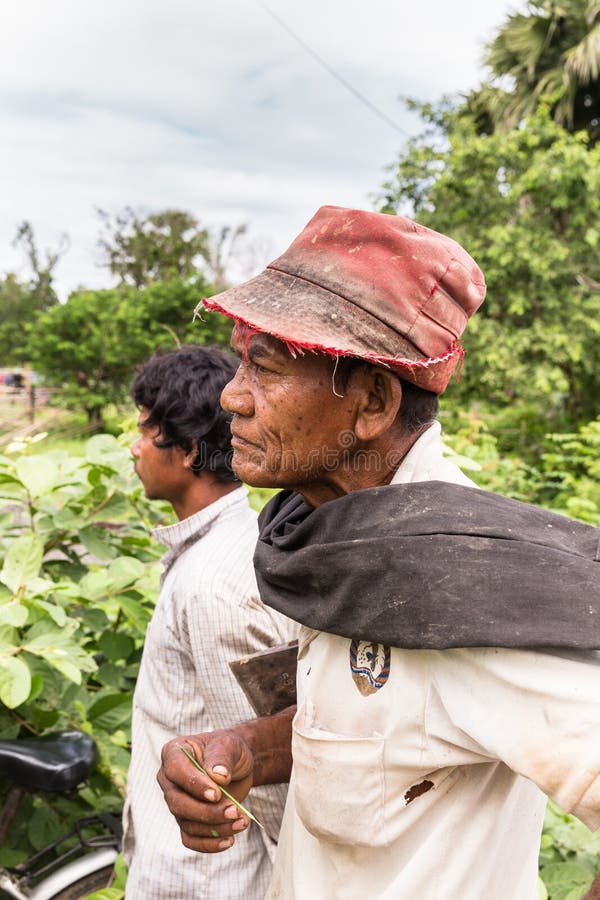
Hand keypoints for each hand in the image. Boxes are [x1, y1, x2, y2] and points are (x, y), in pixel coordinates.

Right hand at [158, 728, 254, 852]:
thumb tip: (218, 776)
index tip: (217, 794)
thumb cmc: (230, 750)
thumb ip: (222, 758)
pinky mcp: (186, 820)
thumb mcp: (229, 745)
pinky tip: (230, 840)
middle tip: (234, 811)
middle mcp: (169, 780)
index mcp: (174, 753)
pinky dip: (209, 844)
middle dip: (207, 812)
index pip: (176, 771)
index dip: (195, 785)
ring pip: (187, 823)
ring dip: (215, 828)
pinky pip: (191, 839)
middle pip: (178, 803)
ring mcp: (176, 802)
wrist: (237, 765)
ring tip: (242, 822)